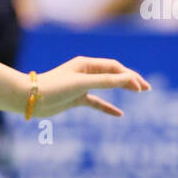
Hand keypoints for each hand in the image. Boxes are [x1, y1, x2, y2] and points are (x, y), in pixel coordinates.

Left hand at [27, 57, 150, 118]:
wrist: (30, 99)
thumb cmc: (54, 87)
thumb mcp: (82, 83)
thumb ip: (106, 82)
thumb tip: (129, 79)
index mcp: (86, 64)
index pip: (114, 67)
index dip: (129, 76)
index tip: (140, 87)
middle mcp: (84, 72)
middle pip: (113, 74)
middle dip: (130, 80)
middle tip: (147, 88)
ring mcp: (80, 86)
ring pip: (106, 87)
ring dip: (122, 89)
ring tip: (139, 93)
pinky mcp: (75, 98)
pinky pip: (96, 102)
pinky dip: (107, 107)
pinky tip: (119, 114)